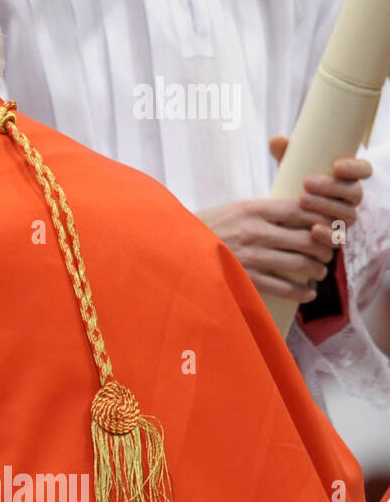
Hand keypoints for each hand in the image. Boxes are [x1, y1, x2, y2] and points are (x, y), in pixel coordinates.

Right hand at [198, 198, 333, 302]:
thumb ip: (267, 212)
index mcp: (253, 209)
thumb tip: (305, 215)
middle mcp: (254, 231)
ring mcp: (250, 256)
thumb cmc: (209, 228)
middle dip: (325, 249)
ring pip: (301, 264)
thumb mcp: (236, 210)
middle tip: (326, 253)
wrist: (175, 247)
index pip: (303, 210)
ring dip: (317, 270)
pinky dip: (302, 292)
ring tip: (318, 271)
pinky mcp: (244, 278)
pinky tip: (307, 292)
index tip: (327, 228)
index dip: (323, 220)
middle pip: (309, 239)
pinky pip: (285, 288)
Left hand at [270, 135, 371, 237]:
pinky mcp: (336, 238)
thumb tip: (276, 140)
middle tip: (307, 182)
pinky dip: (327, 235)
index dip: (355, 168)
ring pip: (346, 214)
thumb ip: (287, 155)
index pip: (363, 170)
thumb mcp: (291, 170)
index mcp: (346, 179)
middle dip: (332, 187)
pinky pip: (339, 239)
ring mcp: (345, 219)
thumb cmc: (294, 186)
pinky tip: (313, 231)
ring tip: (302, 200)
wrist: (284, 218)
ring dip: (325, 207)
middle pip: (353, 193)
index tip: (337, 165)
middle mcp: (350, 199)